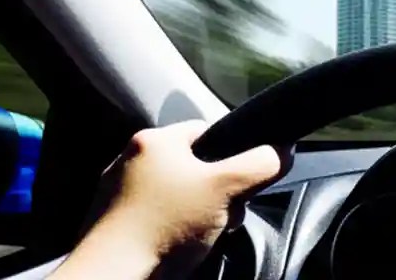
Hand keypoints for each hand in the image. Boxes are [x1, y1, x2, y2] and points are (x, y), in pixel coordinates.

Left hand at [51, 120, 282, 279]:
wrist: (114, 275)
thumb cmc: (164, 227)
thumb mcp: (226, 188)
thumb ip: (260, 165)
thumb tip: (282, 151)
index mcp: (154, 139)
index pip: (209, 131)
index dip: (234, 155)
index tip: (241, 184)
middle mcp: (130, 159)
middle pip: (195, 166)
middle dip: (217, 193)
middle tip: (222, 215)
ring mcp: (117, 192)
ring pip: (176, 194)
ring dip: (197, 214)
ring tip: (199, 236)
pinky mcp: (113, 223)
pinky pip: (156, 218)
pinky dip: (171, 231)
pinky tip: (178, 248)